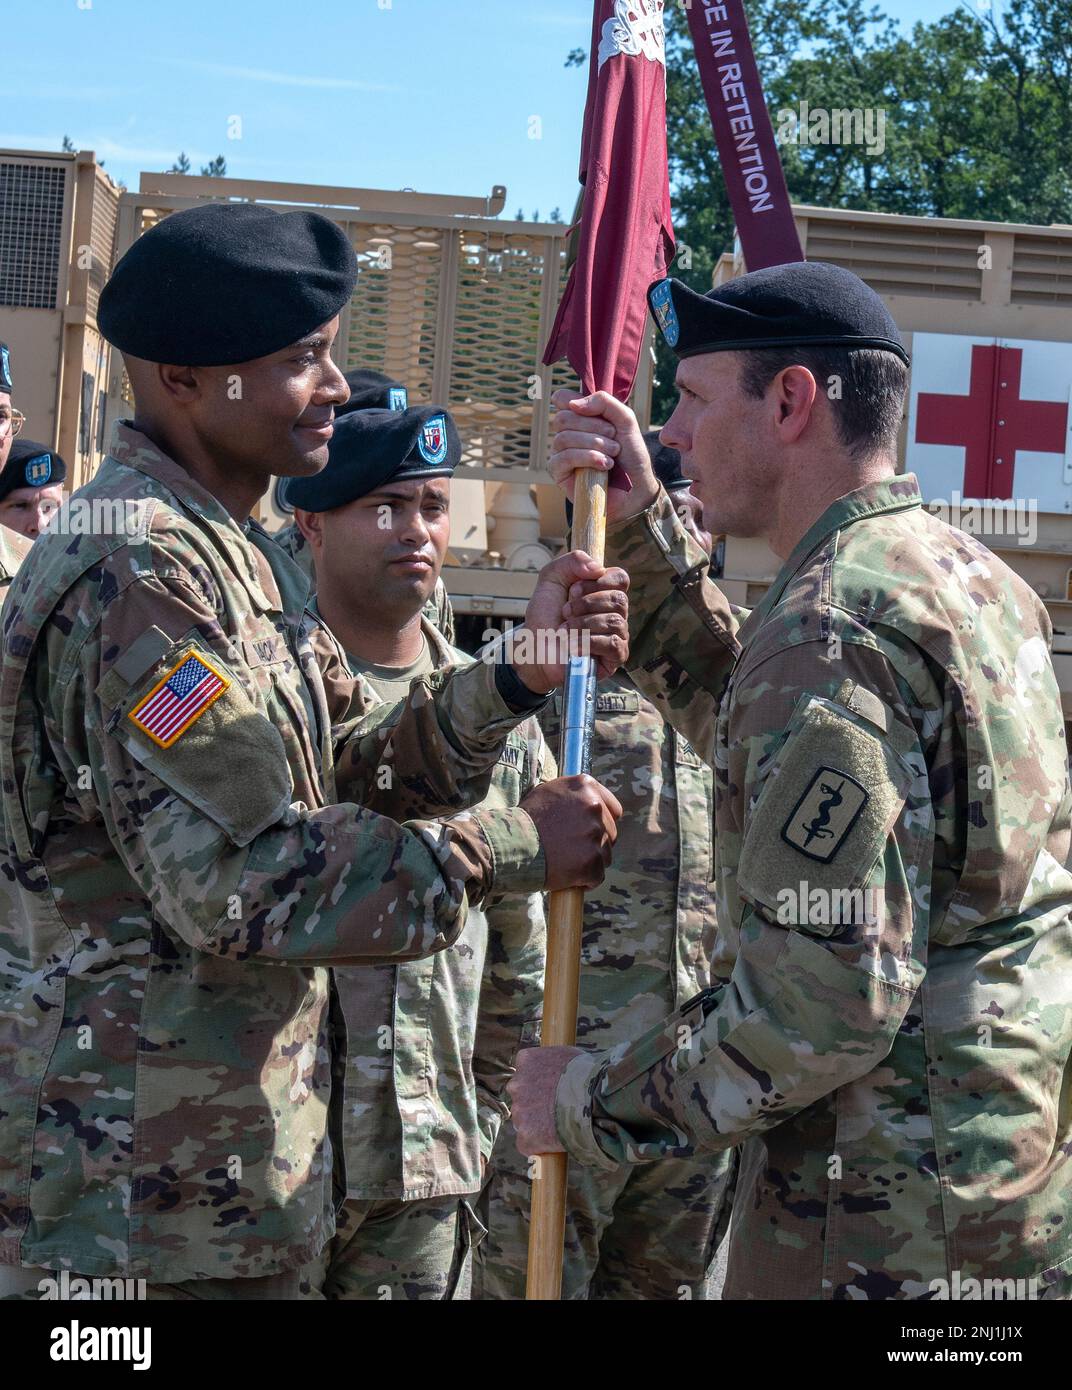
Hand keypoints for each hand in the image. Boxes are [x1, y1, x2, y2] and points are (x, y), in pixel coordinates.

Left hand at [507, 1046, 582, 1155]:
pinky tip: (556, 1141)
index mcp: (526, 1060)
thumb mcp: (568, 1056)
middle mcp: (517, 1085)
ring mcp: (519, 1112)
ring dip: (538, 1124)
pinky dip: (540, 1144)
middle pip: (522, 1096)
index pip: (525, 1071)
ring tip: (561, 1125)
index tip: (552, 1089)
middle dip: (535, 1103)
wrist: (594, 1102)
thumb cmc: (588, 1075)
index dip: (540, 1082)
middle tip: (556, 1109)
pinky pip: (528, 1143)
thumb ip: (553, 1062)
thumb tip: (557, 1070)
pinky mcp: (525, 1137)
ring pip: (524, 1120)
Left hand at [511, 549, 628, 691]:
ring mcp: (617, 635)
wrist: (534, 647)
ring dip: (583, 624)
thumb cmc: (545, 614)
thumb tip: (598, 568)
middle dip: (586, 604)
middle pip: (619, 599)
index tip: (573, 590)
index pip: (620, 578)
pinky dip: (589, 642)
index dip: (597, 582)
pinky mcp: (615, 657)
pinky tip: (572, 645)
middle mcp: (615, 612)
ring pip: (614, 621)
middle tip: (565, 611)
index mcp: (605, 592)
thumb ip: (572, 561)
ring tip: (564, 630)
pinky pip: (614, 644)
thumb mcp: (551, 578)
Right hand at [521, 775, 621, 890]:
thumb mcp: (548, 792)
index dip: (602, 823)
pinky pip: (597, 876)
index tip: (588, 831)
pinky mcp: (591, 862)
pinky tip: (567, 876)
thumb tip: (589, 799)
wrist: (509, 845)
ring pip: (605, 855)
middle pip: (610, 833)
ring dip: (590, 861)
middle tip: (570, 849)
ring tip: (565, 861)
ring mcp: (594, 835)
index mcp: (586, 787)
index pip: (613, 809)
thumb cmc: (524, 820)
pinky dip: (585, 880)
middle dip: (595, 843)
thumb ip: (573, 794)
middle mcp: (594, 807)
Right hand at [549, 389, 659, 522]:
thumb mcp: (625, 420)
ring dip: (594, 444)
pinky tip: (604, 465)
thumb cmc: (631, 454)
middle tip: (614, 438)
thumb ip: (604, 402)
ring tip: (613, 454)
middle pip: (563, 418)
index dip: (571, 400)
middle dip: (593, 427)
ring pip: (563, 438)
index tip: (593, 410)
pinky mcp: (559, 473)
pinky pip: (563, 458)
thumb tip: (573, 404)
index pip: (562, 399)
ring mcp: (561, 453)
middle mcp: (567, 434)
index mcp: (580, 418)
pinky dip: (587, 458)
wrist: (637, 486)